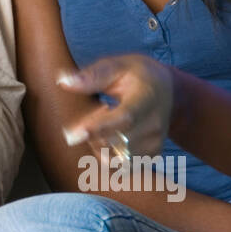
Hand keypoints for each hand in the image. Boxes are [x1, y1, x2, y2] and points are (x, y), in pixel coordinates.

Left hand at [57, 54, 174, 157]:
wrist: (168, 91)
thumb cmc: (137, 75)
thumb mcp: (117, 66)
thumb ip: (92, 76)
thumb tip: (63, 81)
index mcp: (147, 98)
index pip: (125, 118)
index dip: (98, 128)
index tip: (71, 135)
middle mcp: (155, 124)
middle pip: (116, 143)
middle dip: (92, 134)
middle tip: (97, 109)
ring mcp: (155, 143)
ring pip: (116, 158)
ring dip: (98, 145)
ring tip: (106, 121)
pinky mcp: (152, 156)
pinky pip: (121, 165)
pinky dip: (107, 154)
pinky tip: (111, 134)